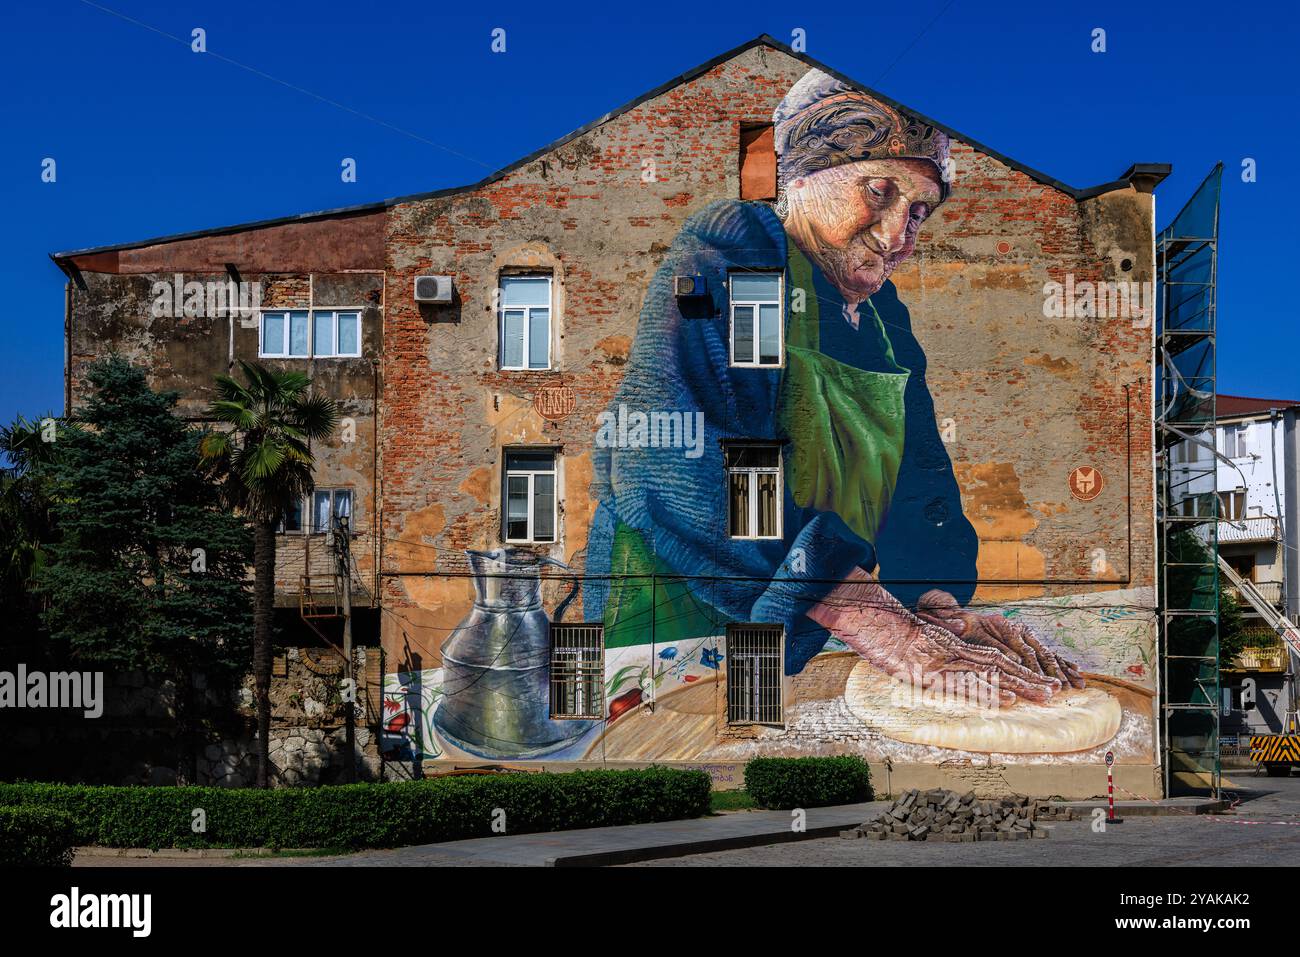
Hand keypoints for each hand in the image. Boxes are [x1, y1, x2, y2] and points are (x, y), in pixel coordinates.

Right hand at [807, 569, 1080, 705]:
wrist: (861, 615)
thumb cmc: (883, 626)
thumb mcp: (913, 634)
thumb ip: (936, 636)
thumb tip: (961, 626)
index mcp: (950, 643)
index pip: (991, 656)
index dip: (1017, 668)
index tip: (1038, 679)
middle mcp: (950, 649)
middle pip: (998, 664)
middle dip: (1028, 678)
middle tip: (1055, 690)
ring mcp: (940, 659)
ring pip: (987, 673)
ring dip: (1017, 685)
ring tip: (1043, 695)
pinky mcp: (926, 669)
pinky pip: (959, 682)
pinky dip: (983, 691)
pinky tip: (1003, 698)